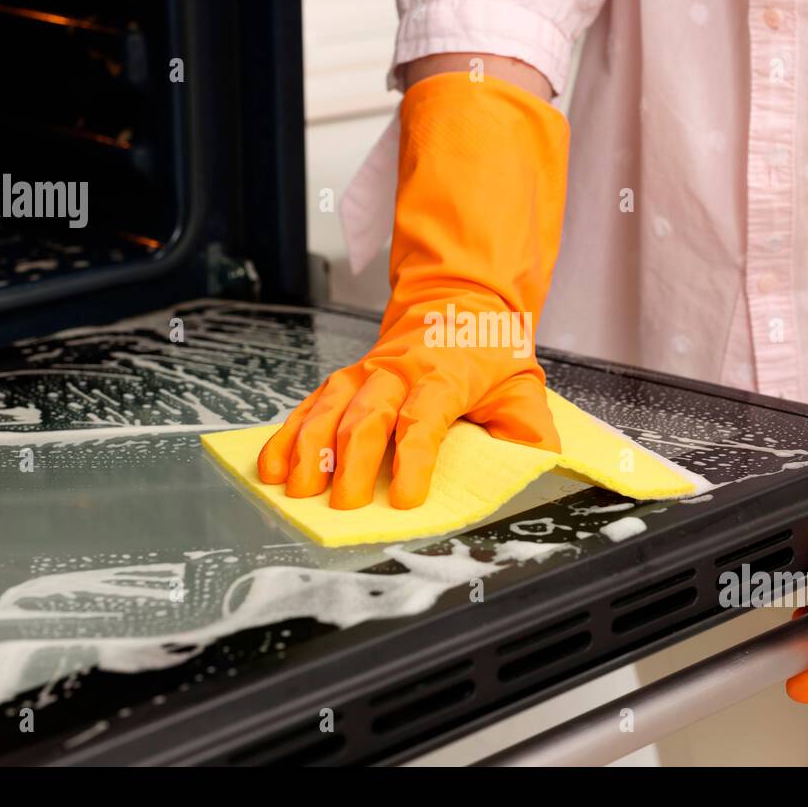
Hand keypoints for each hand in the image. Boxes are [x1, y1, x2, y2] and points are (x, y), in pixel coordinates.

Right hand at [259, 70, 570, 508]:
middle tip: (343, 504)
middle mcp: (398, 371)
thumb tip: (535, 472)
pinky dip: (288, 436)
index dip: (416, 458)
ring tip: (297, 489)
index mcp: (444, 375)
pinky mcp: (345, 379)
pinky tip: (272, 466)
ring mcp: (365, 373)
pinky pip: (310, 406)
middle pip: (368, 415)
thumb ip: (528, 433)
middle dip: (352, 462)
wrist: (459, 301)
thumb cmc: (489, 354)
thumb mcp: (523, 388)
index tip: (408, 497)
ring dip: (310, 449)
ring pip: (330, 408)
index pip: (426, 417)